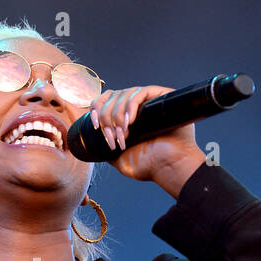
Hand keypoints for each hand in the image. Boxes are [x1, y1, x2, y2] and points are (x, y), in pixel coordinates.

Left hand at [87, 86, 206, 186]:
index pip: (106, 100)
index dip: (96, 110)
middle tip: (113, 138)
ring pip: (124, 94)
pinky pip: (140, 92)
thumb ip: (106, 149)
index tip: (96, 126)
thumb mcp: (119, 157)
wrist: (169, 168)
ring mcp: (150, 101)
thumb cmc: (149, 166)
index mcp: (127, 116)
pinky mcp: (162, 97)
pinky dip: (131, 106)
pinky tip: (130, 122)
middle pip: (112, 96)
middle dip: (107, 118)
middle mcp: (137, 106)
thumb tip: (91, 144)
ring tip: (124, 135)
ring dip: (118, 116)